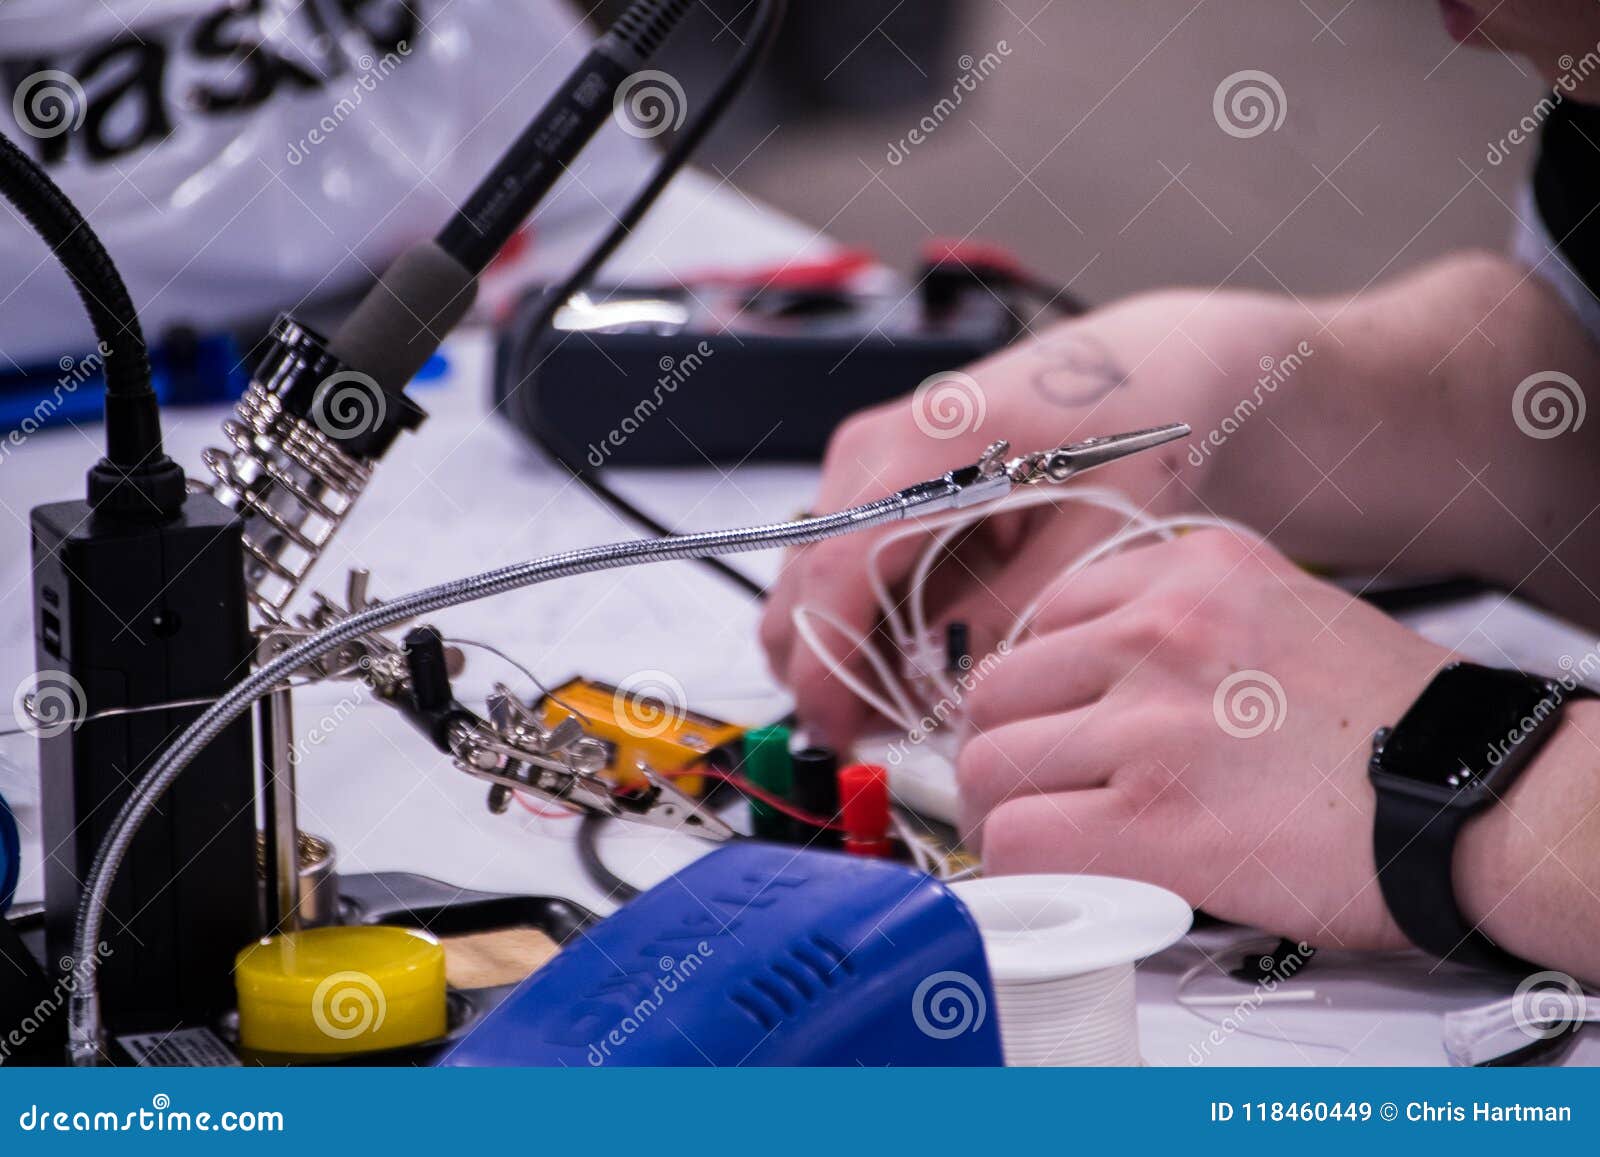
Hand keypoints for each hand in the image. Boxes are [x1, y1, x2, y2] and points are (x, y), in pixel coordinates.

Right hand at [760, 288, 1309, 745]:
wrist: (1138, 365)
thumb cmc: (1131, 431)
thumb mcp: (1097, 530)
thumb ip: (1019, 608)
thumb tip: (945, 687)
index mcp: (926, 446)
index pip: (834, 569)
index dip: (828, 661)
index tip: (839, 730)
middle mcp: (873, 450)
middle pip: (800, 581)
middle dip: (825, 668)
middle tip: (885, 731)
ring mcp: (865, 464)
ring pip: (809, 584)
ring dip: (844, 649)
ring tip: (916, 697)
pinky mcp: (874, 483)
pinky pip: (838, 570)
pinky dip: (863, 622)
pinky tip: (922, 652)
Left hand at [958, 527, 1449, 949]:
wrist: (1481, 797)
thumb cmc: (1394, 726)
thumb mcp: (1281, 616)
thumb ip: (1176, 628)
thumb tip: (1081, 680)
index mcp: (1192, 572)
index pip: (1041, 617)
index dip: (1034, 686)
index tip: (1044, 723)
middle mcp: (1160, 630)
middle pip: (995, 688)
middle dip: (1004, 745)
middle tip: (1030, 786)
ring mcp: (1150, 720)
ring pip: (991, 764)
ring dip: (1004, 809)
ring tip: (1048, 834)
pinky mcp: (1152, 817)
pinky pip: (1018, 839)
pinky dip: (1020, 866)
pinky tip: (1063, 873)